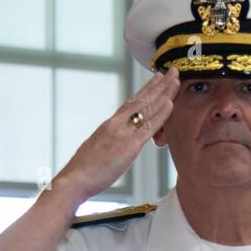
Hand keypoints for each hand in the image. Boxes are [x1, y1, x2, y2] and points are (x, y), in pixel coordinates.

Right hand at [51, 67, 180, 199]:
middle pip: (141, 100)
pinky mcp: (128, 146)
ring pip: (147, 108)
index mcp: (109, 125)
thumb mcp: (97, 150)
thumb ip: (109, 143)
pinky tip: (170, 103)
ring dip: (163, 93)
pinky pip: (148, 127)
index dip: (146, 90)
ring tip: (175, 79)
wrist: (74, 179)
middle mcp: (116, 124)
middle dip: (159, 85)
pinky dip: (160, 114)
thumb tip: (115, 144)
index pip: (131, 103)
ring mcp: (122, 134)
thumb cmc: (83, 171)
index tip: (157, 78)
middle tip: (172, 71)